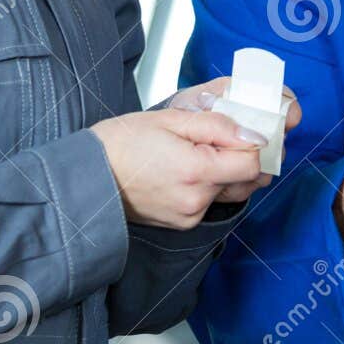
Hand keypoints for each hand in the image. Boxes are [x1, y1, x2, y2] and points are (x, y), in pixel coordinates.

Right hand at [89, 108, 265, 228]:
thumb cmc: (122, 142)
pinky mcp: (183, 223)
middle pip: (245, 179)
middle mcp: (197, 200)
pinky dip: (210, 184)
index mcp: (196, 171)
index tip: (245, 129)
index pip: (253, 164)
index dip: (255, 144)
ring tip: (201, 151)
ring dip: (227, 172)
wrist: (88, 175)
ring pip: (230, 191)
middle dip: (242, 156)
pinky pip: (211, 201)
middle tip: (222, 137)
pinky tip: (190, 168)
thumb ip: (217, 126)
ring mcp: (190, 215)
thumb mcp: (171, 120)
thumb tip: (252, 133)